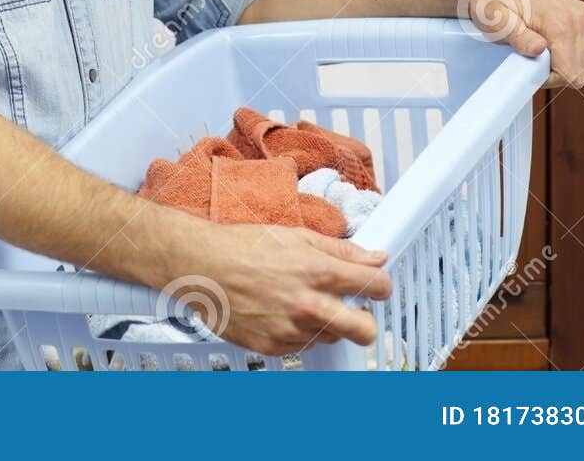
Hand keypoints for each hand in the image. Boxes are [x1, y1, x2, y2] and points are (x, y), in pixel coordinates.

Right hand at [175, 222, 391, 355]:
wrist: (201, 266)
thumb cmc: (244, 246)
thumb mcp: (296, 236)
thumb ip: (340, 250)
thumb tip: (375, 256)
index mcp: (318, 271)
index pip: (374, 285)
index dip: (381, 285)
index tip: (377, 286)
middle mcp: (308, 304)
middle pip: (364, 330)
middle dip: (367, 322)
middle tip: (357, 313)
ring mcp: (290, 329)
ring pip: (330, 337)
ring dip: (325, 324)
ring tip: (301, 304)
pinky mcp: (272, 346)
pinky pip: (301, 346)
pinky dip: (298, 332)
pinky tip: (280, 313)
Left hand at [452, 0, 583, 90]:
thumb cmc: (492, 3)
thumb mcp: (496, 23)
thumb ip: (518, 37)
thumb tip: (538, 49)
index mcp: (561, 20)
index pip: (571, 72)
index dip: (549, 79)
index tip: (529, 68)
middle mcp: (579, 16)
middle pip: (580, 71)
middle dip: (556, 73)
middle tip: (530, 59)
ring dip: (562, 65)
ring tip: (537, 51)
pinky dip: (567, 56)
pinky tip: (547, 45)